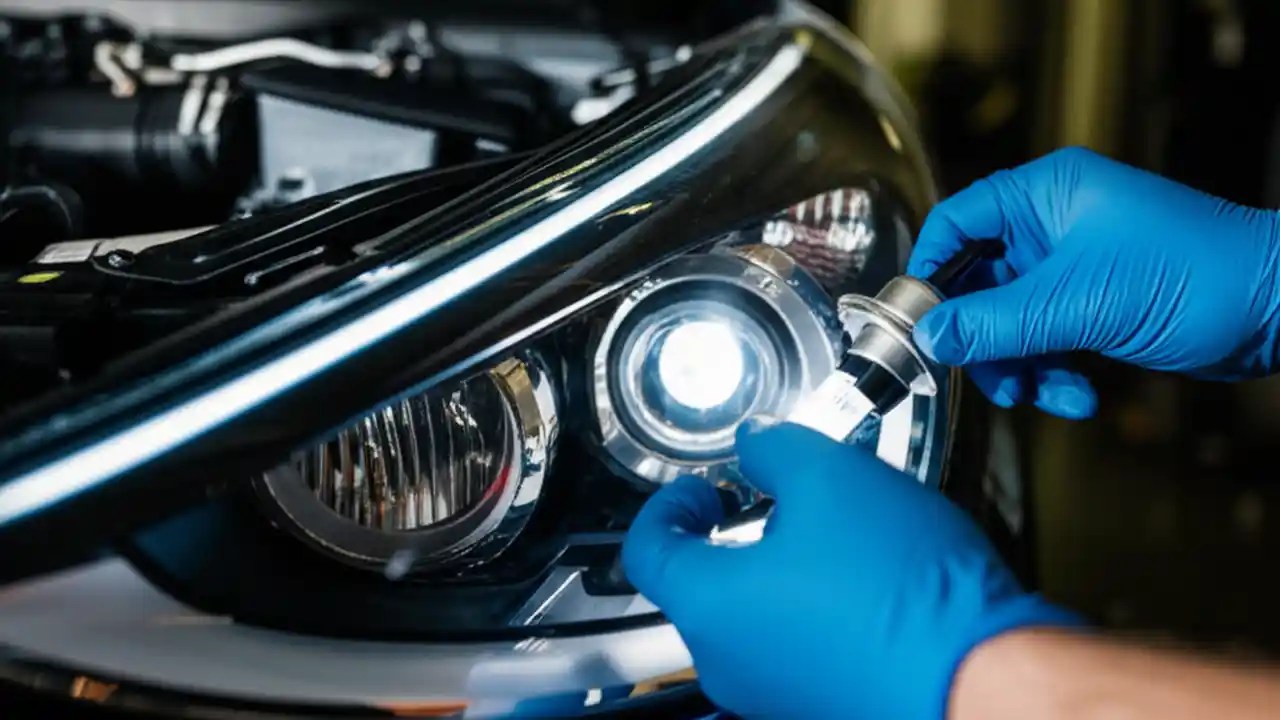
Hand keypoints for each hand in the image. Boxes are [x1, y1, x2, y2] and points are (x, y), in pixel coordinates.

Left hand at [623, 420, 1076, 719]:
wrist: (985, 681)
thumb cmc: (904, 591)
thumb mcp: (833, 478)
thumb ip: (776, 449)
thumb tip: (756, 441)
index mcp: (710, 605)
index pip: (647, 550)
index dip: (668, 506)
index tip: (702, 486)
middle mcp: (728, 662)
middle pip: (702, 585)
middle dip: (734, 534)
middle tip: (779, 500)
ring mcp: (773, 694)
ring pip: (753, 618)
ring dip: (780, 570)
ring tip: (838, 537)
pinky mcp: (820, 706)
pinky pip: (796, 649)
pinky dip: (813, 610)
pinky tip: (867, 583)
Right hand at [908, 147, 1279, 417]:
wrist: (1277, 308)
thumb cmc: (1193, 276)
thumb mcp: (1074, 304)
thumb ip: (992, 324)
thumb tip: (930, 337)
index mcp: (1044, 195)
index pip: (957, 222)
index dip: (930, 271)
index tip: (918, 319)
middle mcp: (1053, 224)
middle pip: (979, 282)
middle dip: (984, 339)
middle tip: (989, 377)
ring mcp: (1074, 264)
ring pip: (1010, 319)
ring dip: (1020, 365)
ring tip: (1043, 396)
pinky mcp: (1094, 301)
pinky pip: (1046, 338)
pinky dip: (1054, 371)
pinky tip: (1078, 396)